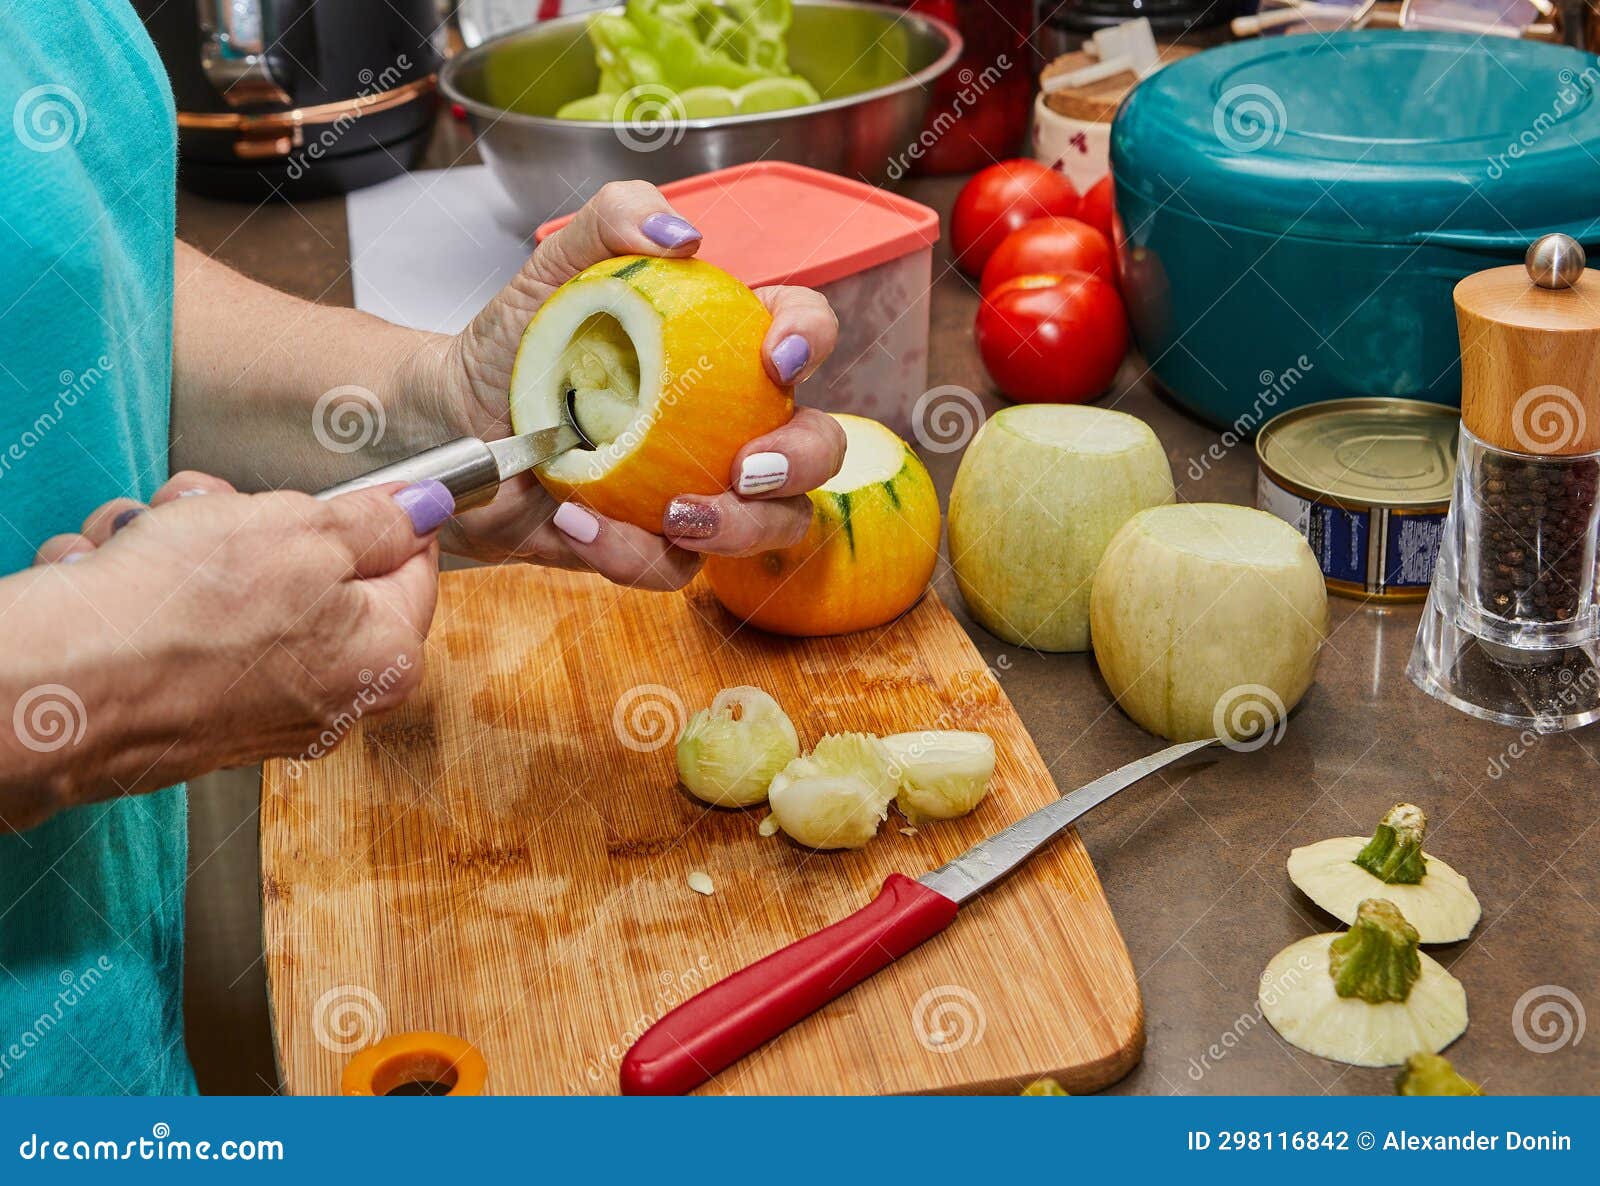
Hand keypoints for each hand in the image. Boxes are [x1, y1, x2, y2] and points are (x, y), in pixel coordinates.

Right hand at [20, 471, 449, 819]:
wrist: (65, 687)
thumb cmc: (185, 614)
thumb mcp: (303, 531)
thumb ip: (376, 520)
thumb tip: (426, 508)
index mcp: (385, 658)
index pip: (412, 563)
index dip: (372, 514)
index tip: (331, 495)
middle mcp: (332, 695)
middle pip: (314, 568)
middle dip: (254, 526)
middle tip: (218, 515)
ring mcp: (259, 706)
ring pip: (235, 584)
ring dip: (185, 544)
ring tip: (150, 546)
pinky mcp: (190, 706)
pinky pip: (181, 620)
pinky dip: (144, 588)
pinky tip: (115, 582)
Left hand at [406, 180, 846, 589]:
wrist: (455, 423)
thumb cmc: (516, 345)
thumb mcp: (552, 268)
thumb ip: (611, 220)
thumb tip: (679, 234)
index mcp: (723, 348)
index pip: (801, 331)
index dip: (810, 339)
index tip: (775, 358)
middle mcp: (729, 422)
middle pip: (818, 447)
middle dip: (800, 462)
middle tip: (742, 468)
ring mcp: (701, 488)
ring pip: (775, 525)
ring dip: (740, 529)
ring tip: (674, 516)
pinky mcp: (656, 545)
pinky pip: (673, 568)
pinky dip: (631, 553)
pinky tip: (576, 522)